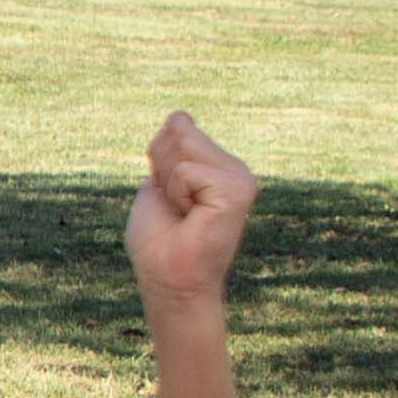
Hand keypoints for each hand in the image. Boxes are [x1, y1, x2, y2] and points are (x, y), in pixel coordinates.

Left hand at [127, 111, 257, 312]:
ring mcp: (240, 178)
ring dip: (169, 183)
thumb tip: (180, 116)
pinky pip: (189, 170)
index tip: (168, 196)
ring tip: (184, 212)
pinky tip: (192, 217)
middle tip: (175, 207)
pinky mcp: (238, 191)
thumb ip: (168, 150)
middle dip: (162, 168)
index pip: (178, 127)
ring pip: (185, 147)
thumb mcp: (157, 184)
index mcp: (218, 166)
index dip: (158, 159)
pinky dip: (178, 194)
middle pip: (181, 132)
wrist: (168, 281)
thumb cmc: (159, 242)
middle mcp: (235, 169)